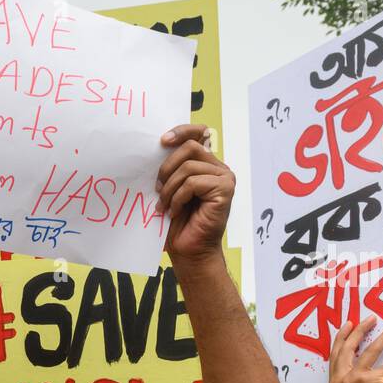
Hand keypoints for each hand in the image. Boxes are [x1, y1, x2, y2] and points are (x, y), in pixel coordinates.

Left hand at [158, 125, 232, 264]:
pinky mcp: (225, 190)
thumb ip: (172, 168)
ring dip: (169, 189)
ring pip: (188, 167)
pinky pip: (193, 183)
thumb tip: (159, 146)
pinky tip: (175, 212)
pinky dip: (178, 198)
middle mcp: (218, 168)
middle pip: (190, 147)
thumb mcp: (171, 189)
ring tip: (164, 206)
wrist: (188, 251)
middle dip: (167, 167)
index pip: (199, 134)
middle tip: (157, 189)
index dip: (181, 131)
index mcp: (207, 165)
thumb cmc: (178, 224)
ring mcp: (224, 178)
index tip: (162, 141)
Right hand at [328, 317, 382, 382]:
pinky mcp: (376, 382)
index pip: (336, 354)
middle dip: (361, 329)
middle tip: (372, 317)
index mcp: (334, 381)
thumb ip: (349, 376)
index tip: (349, 323)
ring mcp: (358, 380)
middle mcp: (343, 379)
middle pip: (350, 348)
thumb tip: (360, 355)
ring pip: (372, 350)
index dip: (342, 337)